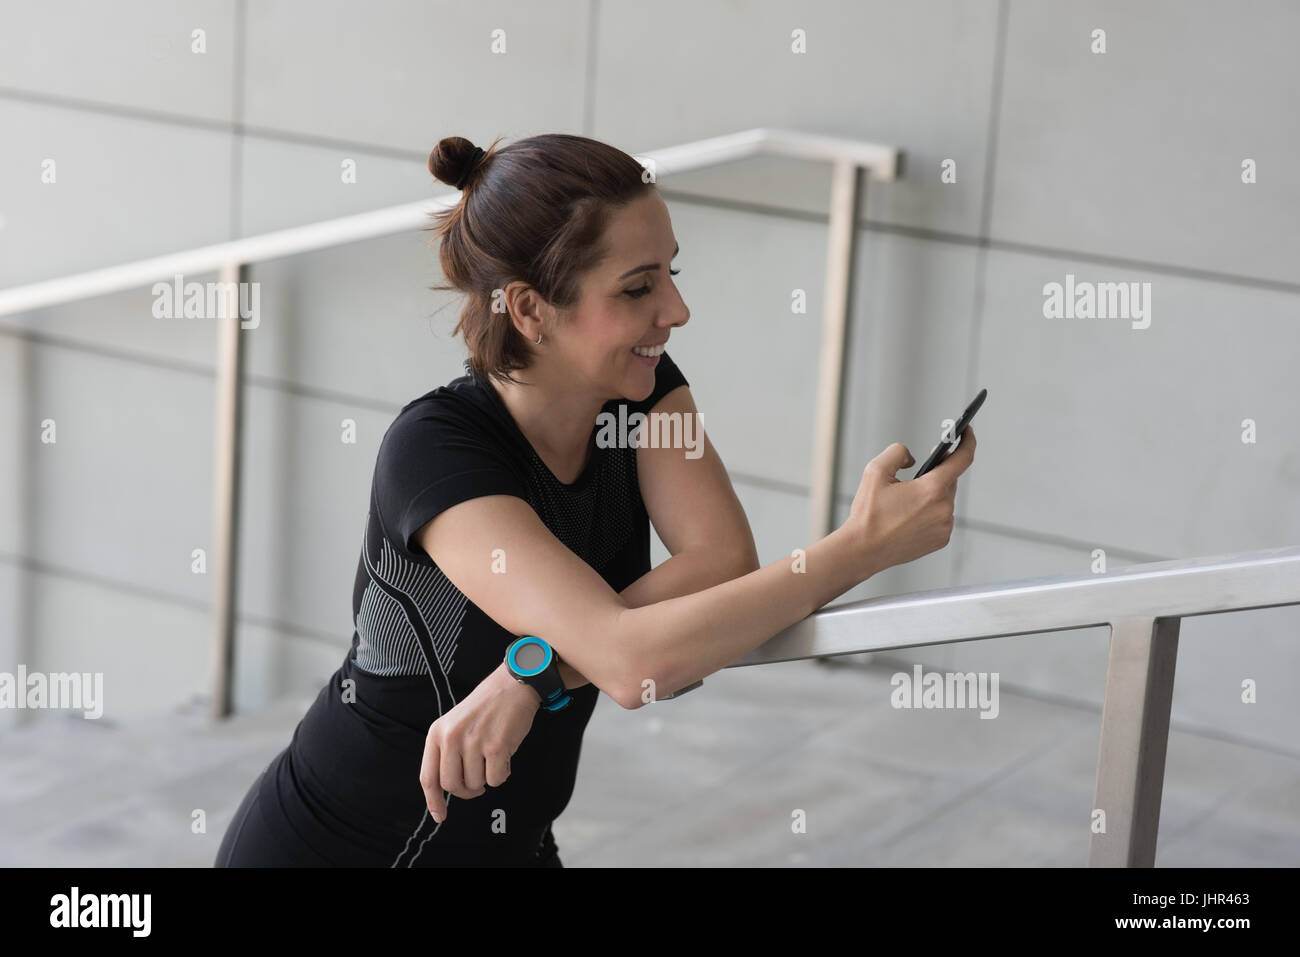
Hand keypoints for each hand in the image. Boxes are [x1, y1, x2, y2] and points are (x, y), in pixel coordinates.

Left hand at [419, 662, 540, 822]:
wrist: (512, 685)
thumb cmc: (486, 706)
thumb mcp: (455, 723)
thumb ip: (448, 751)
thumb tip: (448, 788)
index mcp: (437, 733)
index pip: (428, 777)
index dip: (433, 801)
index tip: (440, 815)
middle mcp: (451, 738)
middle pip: (452, 786)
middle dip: (466, 791)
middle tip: (477, 785)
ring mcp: (473, 743)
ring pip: (476, 784)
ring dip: (487, 779)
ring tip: (493, 758)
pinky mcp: (496, 747)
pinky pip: (496, 780)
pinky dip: (503, 774)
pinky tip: (505, 757)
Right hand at [843, 426, 975, 576]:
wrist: (863, 550)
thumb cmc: (868, 514)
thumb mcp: (875, 471)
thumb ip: (898, 453)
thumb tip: (912, 458)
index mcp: (932, 489)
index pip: (962, 459)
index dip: (967, 441)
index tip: (966, 431)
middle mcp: (944, 508)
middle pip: (950, 480)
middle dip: (937, 473)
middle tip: (919, 472)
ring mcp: (944, 526)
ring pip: (945, 500)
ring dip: (932, 494)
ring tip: (908, 500)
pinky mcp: (940, 540)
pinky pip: (941, 518)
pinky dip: (931, 512)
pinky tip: (910, 516)